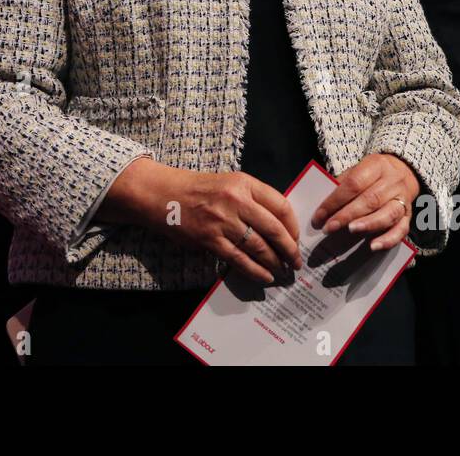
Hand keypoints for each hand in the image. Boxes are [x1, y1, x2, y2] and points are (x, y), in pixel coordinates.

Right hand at [104, 160, 301, 283]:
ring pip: (259, 247)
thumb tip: (279, 225)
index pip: (280, 205)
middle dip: (289, 249)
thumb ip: (253, 199)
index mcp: (244, 183)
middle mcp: (236, 200)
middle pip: (274, 229)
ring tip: (282, 271)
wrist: (163, 195)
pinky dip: (255, 271)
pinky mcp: (210, 240)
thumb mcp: (229, 183)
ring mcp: (223, 221)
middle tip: (295, 261)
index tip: (296, 238)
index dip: (293, 226)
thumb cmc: (198, 189)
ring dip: (274, 262)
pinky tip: (265, 277)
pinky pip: (239, 260)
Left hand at [311, 153, 419, 251]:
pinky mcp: (409, 216)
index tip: (319, 216)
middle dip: (347, 215)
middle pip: (370, 199)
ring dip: (367, 225)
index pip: (353, 183)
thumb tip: (323, 209)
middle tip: (329, 228)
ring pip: (387, 214)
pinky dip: (388, 239)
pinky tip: (373, 246)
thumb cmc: (372, 174)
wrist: (403, 171)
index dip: (334, 201)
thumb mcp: (357, 170)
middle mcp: (392, 182)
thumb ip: (342, 186)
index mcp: (376, 166)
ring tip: (350, 231)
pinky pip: (401, 229)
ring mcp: (403, 199)